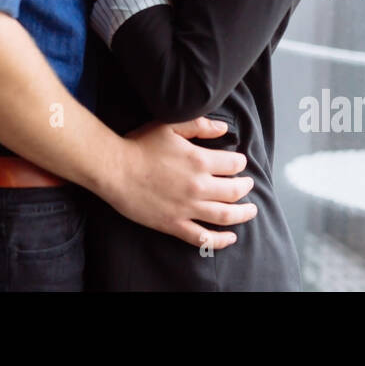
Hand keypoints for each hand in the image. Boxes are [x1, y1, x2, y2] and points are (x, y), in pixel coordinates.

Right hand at [100, 117, 257, 250]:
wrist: (114, 169)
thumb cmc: (139, 145)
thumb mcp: (170, 126)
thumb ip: (199, 125)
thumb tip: (224, 129)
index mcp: (199, 161)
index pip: (233, 165)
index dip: (240, 163)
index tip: (239, 163)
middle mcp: (198, 187)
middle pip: (234, 191)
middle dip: (245, 187)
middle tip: (247, 184)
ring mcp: (187, 208)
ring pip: (226, 216)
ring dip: (243, 214)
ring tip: (250, 210)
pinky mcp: (174, 224)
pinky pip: (203, 238)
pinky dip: (220, 240)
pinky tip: (230, 237)